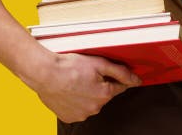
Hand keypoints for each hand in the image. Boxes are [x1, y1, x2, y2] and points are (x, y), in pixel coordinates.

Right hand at [24, 52, 140, 123]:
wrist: (45, 74)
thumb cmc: (69, 67)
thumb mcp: (100, 64)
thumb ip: (121, 72)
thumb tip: (136, 80)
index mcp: (104, 94)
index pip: (120, 87)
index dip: (115, 78)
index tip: (107, 73)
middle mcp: (94, 108)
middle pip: (105, 95)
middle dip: (100, 85)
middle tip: (87, 74)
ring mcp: (81, 114)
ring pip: (91, 103)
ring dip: (88, 94)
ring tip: (77, 82)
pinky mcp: (69, 117)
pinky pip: (78, 109)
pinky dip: (77, 101)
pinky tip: (70, 91)